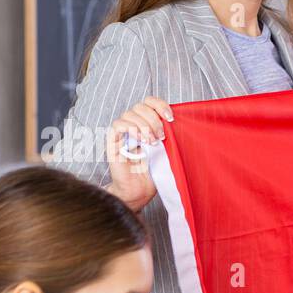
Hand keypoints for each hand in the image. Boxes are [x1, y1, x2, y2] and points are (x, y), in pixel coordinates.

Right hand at [107, 96, 171, 211]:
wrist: (140, 190)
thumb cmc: (154, 172)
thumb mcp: (167, 150)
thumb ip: (169, 134)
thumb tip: (179, 121)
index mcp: (146, 124)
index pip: (149, 102)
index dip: (159, 105)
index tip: (171, 118)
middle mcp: (133, 125)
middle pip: (140, 106)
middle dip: (154, 119)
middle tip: (162, 137)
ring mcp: (122, 133)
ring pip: (129, 113)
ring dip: (144, 126)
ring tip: (153, 142)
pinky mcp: (113, 141)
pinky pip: (118, 124)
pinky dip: (132, 129)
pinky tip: (141, 141)